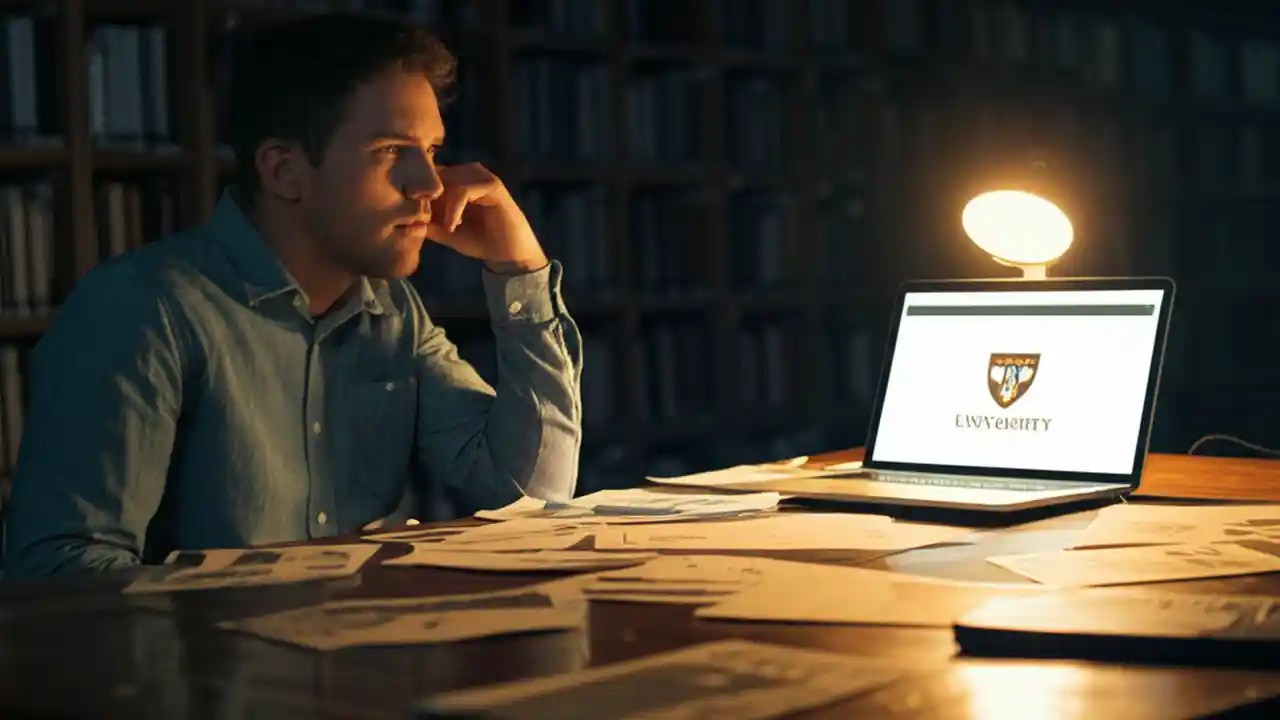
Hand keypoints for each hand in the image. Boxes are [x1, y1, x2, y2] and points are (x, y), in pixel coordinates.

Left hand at [424, 163, 548, 273]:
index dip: (419, 194)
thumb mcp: (446, 233)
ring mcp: (481, 176)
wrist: (508, 254)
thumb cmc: (479, 241)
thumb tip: (405, 221)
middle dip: (429, 200)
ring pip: (448, 180)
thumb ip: (428, 224)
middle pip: (436, 174)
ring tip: (447, 227)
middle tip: (429, 223)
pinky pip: (464, 189)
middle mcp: (468, 173)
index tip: (414, 217)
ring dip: (442, 205)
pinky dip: (454, 208)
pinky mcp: (493, 185)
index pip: (429, 175)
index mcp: (456, 180)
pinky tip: (454, 225)